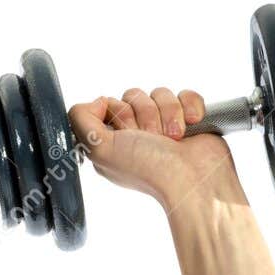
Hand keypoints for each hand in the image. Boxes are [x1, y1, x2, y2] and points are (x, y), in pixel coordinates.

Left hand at [68, 88, 241, 212]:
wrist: (194, 180)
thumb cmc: (149, 170)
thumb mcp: (99, 150)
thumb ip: (81, 121)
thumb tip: (96, 101)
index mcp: (113, 142)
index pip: (109, 104)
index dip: (119, 113)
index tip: (128, 134)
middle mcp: (136, 135)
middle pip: (134, 96)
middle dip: (145, 114)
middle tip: (152, 138)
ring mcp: (163, 127)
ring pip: (160, 94)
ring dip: (169, 113)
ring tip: (173, 138)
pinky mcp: (188, 120)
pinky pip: (185, 94)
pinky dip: (190, 107)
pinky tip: (191, 126)